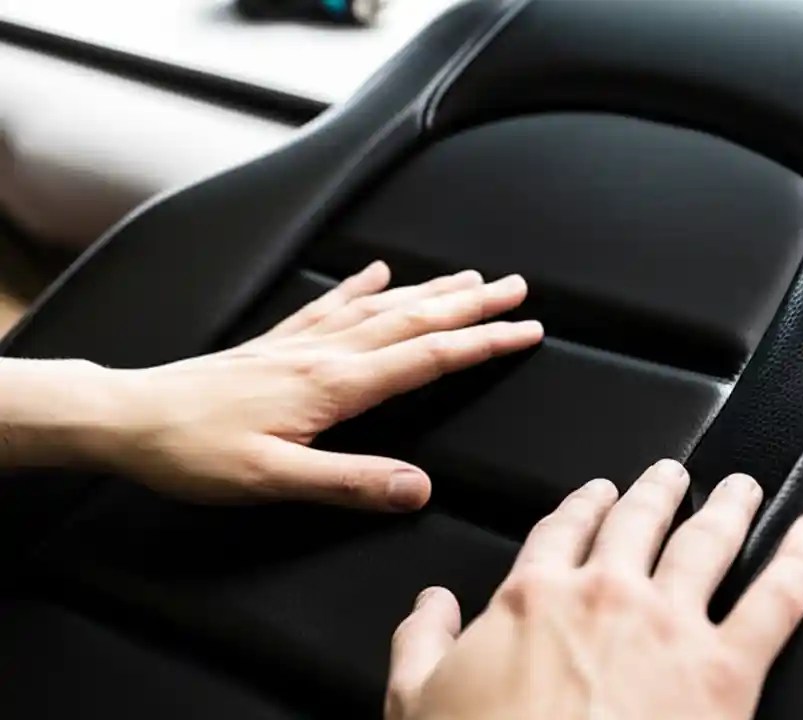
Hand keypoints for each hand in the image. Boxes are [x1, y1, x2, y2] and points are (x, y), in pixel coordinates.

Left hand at [80, 261, 541, 509]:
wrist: (128, 417)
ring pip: (381, 307)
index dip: (482, 343)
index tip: (526, 330)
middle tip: (517, 289)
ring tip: (470, 276)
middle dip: (472, 304)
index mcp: (335, 385)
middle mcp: (325, 353)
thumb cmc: (195, 453)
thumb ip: (350, 483)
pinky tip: (376, 272)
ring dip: (431, 291)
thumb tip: (419, 488)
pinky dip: (360, 286)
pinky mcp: (276, 344)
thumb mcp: (274, 480)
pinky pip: (330, 305)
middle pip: (414, 320)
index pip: (427, 358)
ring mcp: (300, 343)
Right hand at [385, 460, 802, 719]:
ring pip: (706, 541)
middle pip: (638, 522)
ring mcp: (669, 624)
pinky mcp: (725, 667)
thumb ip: (421, 642)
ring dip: (727, 506)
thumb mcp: (417, 702)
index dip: (581, 506)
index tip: (595, 494)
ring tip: (742, 488)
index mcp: (533, 598)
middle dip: (656, 491)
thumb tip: (429, 604)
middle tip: (672, 474)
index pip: (561, 531)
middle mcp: (605, 594)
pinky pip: (778, 598)